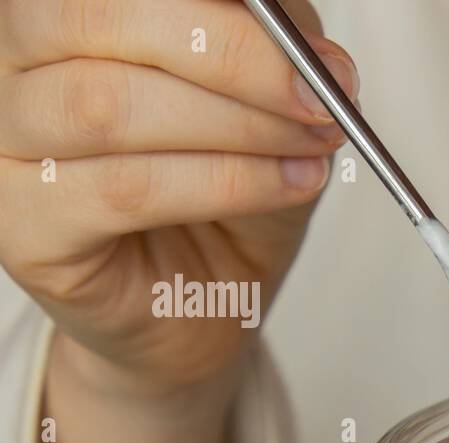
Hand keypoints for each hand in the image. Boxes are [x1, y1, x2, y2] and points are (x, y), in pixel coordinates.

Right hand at [0, 0, 357, 442]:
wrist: (203, 307)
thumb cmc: (227, 201)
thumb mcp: (270, 106)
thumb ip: (279, 53)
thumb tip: (315, 50)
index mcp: (70, 16)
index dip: (221, 6)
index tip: (310, 47)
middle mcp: (19, 63)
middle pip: (96, 17)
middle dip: (232, 55)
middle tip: (317, 98)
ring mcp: (10, 143)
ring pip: (108, 105)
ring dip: (235, 126)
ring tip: (308, 151)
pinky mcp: (25, 224)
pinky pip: (128, 189)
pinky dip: (225, 184)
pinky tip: (284, 186)